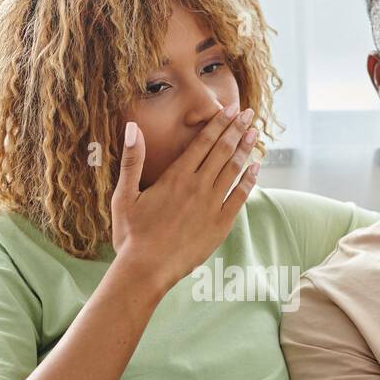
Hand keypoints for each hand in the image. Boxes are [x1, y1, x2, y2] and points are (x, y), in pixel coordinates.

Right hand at [110, 105, 259, 291]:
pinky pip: (240, 197)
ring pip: (233, 170)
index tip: (231, 109)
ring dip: (245, 149)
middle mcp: (197, 187)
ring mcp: (212, 206)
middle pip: (222, 150)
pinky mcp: (220, 225)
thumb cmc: (131, 234)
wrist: (146, 270)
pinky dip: (249, 180)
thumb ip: (132, 160)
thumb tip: (132, 127)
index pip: (203, 142)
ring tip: (254, 133)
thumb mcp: (124, 195)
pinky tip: (256, 167)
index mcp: (176, 177)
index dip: (219, 123)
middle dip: (236, 129)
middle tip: (248, 113)